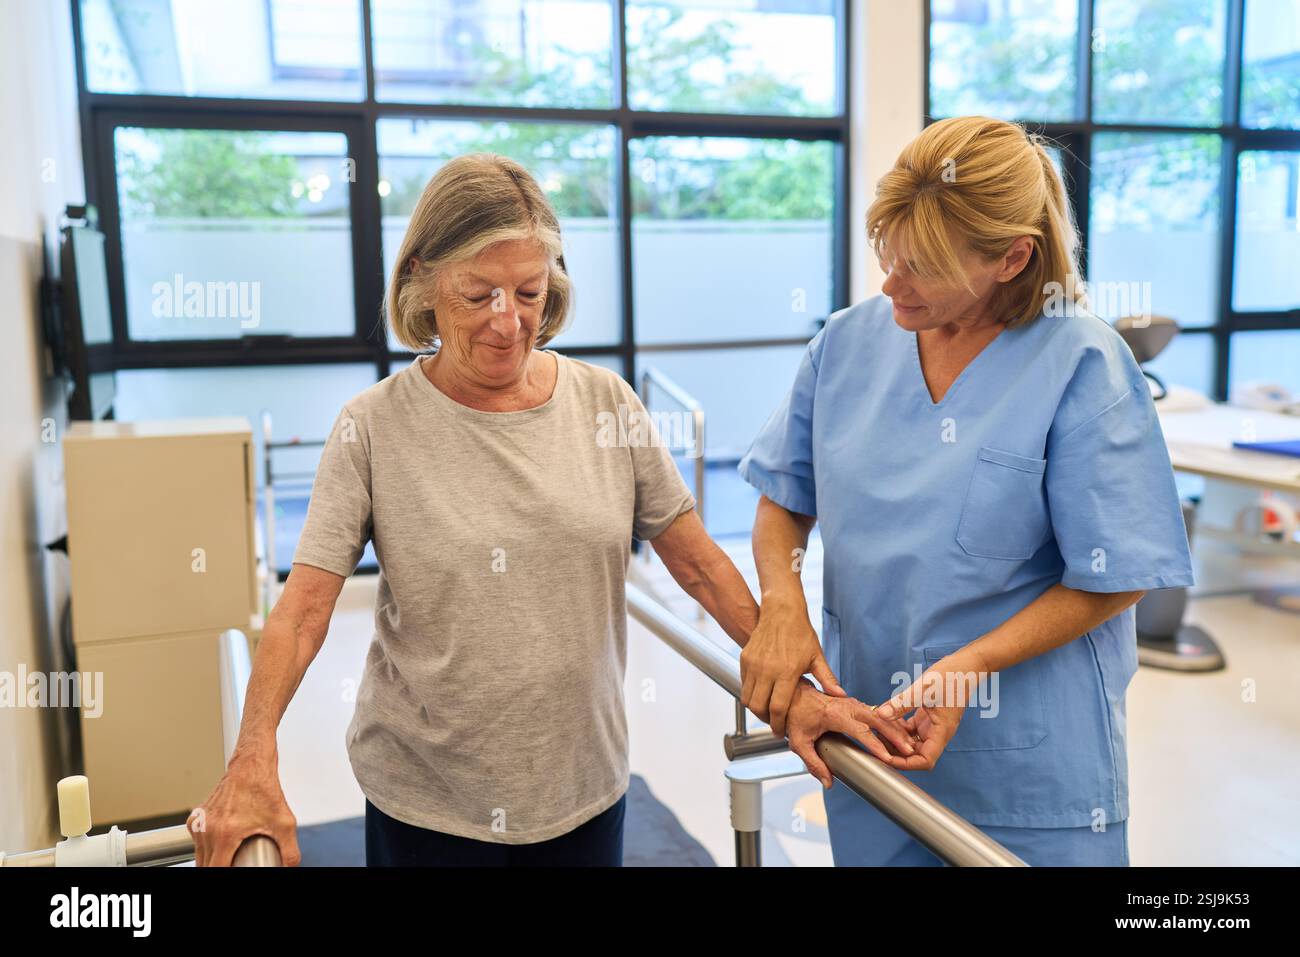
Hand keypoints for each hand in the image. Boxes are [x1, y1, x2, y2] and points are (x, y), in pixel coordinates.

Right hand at [188, 749, 299, 866]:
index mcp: (225, 833)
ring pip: (199, 855)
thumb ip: (290, 851)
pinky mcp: (195, 819)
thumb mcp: (284, 824)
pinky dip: (207, 848)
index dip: (225, 875)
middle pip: (205, 866)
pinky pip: (197, 842)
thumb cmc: (264, 790)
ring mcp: (199, 823)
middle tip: (238, 863)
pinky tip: (222, 846)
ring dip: (212, 861)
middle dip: (221, 868)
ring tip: (231, 859)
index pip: (215, 870)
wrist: (251, 767)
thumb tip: (290, 867)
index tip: (236, 870)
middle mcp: (207, 829)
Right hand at [741, 597, 846, 736]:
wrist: (781, 611)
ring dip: (756, 708)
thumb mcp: (816, 656)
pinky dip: (750, 693)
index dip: (778, 724)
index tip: (781, 732)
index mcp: (786, 672)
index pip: (777, 708)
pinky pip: (743, 683)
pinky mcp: (745, 659)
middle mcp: (766, 669)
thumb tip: (841, 696)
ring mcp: (753, 664)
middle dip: (765, 720)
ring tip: (767, 711)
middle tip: (774, 724)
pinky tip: (761, 693)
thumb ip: (827, 679)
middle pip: (758, 707)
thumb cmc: (800, 633)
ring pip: (747, 697)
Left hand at [784, 681, 921, 787]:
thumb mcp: (799, 742)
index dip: (875, 745)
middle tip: (909, 750)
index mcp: (834, 713)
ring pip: (880, 715)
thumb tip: (828, 781)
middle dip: (894, 735)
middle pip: (877, 720)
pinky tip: (899, 734)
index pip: (861, 730)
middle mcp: (847, 705)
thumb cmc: (795, 715)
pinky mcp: (855, 704)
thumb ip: (813, 762)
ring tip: (909, 744)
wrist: (793, 694)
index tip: (887, 757)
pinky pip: (876, 713)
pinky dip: (889, 723)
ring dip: (895, 729)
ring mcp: (852, 703)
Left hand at [875, 650, 989, 770]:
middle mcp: (938, 732)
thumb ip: (901, 703)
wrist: (966, 665)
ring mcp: (933, 725)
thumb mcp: (922, 689)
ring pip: (912, 741)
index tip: (888, 758)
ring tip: (878, 730)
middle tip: (877, 743)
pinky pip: (912, 728)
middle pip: (916, 754)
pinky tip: (887, 717)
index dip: (906, 763)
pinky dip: (899, 726)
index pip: (925, 760)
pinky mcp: (929, 716)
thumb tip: (880, 714)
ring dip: (896, 738)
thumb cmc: (951, 676)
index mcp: (941, 731)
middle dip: (897, 752)